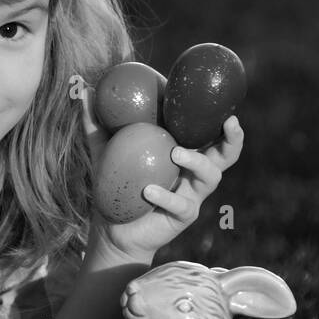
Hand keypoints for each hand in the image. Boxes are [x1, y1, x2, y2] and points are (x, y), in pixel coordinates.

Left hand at [81, 87, 244, 261]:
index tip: (222, 101)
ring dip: (197, 161)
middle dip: (233, 138)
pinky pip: (180, 204)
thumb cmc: (113, 186)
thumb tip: (84, 89)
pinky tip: (148, 190)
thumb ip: (96, 123)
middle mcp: (193, 172)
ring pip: (210, 176)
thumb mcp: (102, 151)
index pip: (207, 132)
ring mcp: (192, 194)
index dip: (220, 118)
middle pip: (226, 155)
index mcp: (181, 152)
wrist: (111, 229)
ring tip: (175, 152)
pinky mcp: (184, 216)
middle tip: (228, 122)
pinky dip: (165, 195)